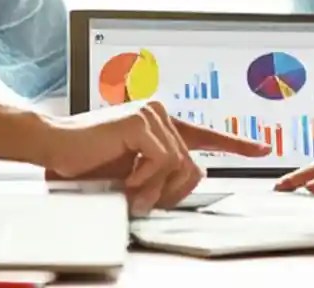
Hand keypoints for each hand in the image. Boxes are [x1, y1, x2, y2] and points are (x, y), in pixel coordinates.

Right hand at [37, 101, 271, 215]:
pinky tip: (125, 181)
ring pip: (180, 165)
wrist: (52, 149)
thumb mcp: (134, 175)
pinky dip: (145, 180)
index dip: (236, 144)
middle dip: (171, 192)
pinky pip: (163, 160)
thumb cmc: (87, 165)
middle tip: (142, 201)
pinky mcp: (140, 121)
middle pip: (193, 165)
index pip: (206, 135)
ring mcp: (151, 114)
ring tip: (128, 192)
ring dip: (153, 189)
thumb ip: (160, 175)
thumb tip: (187, 184)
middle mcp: (160, 114)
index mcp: (161, 125)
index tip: (261, 148)